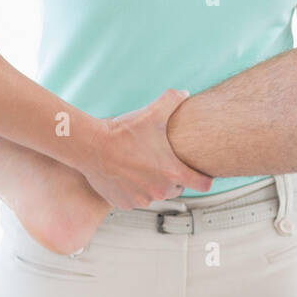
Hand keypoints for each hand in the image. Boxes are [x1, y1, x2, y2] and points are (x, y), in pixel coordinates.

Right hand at [83, 89, 213, 208]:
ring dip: (152, 184)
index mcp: (173, 173)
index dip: (205, 178)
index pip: (204, 184)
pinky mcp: (125, 203)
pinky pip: (135, 199)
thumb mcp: (152, 113)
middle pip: (177, 188)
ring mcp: (142, 199)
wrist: (92, 146)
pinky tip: (126, 174)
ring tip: (141, 165)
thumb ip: (173, 100)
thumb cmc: (123, 132)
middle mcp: (160, 190)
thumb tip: (185, 93)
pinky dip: (133, 190)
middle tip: (161, 161)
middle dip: (173, 178)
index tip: (202, 174)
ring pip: (155, 194)